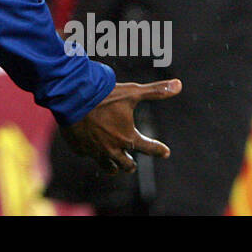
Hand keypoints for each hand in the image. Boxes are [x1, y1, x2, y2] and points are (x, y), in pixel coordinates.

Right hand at [60, 79, 181, 173]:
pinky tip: (90, 146)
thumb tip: (179, 84)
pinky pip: (88, 155)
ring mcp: (95, 151)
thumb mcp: (132, 92)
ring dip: (113, 166)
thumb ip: (156, 91)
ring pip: (108, 167)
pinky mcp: (79, 149)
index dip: (159, 150)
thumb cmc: (104, 94)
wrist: (72, 97)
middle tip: (132, 164)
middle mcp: (113, 149)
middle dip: (131, 164)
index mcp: (128, 137)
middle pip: (127, 165)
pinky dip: (91, 152)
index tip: (165, 152)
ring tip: (115, 165)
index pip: (149, 148)